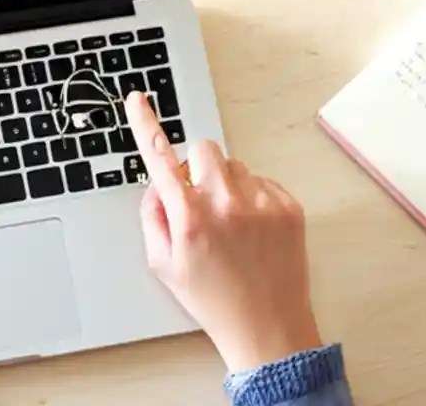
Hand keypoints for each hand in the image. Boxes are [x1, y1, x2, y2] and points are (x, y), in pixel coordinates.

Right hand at [125, 92, 321, 371]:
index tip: (137, 99)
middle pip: (203, 150)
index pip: (159, 158)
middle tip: (199, 200)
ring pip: (235, 165)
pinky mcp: (288, 206)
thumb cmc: (214, 300)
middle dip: (196, 168)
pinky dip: (254, 198)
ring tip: (231, 225)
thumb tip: (158, 186)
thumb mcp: (164, 265)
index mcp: (189, 217)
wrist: (267, 327)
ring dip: (227, 184)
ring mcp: (261, 203)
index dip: (145, 124)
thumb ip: (152, 217)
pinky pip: (263, 181)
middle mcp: (225, 204)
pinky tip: (252, 231)